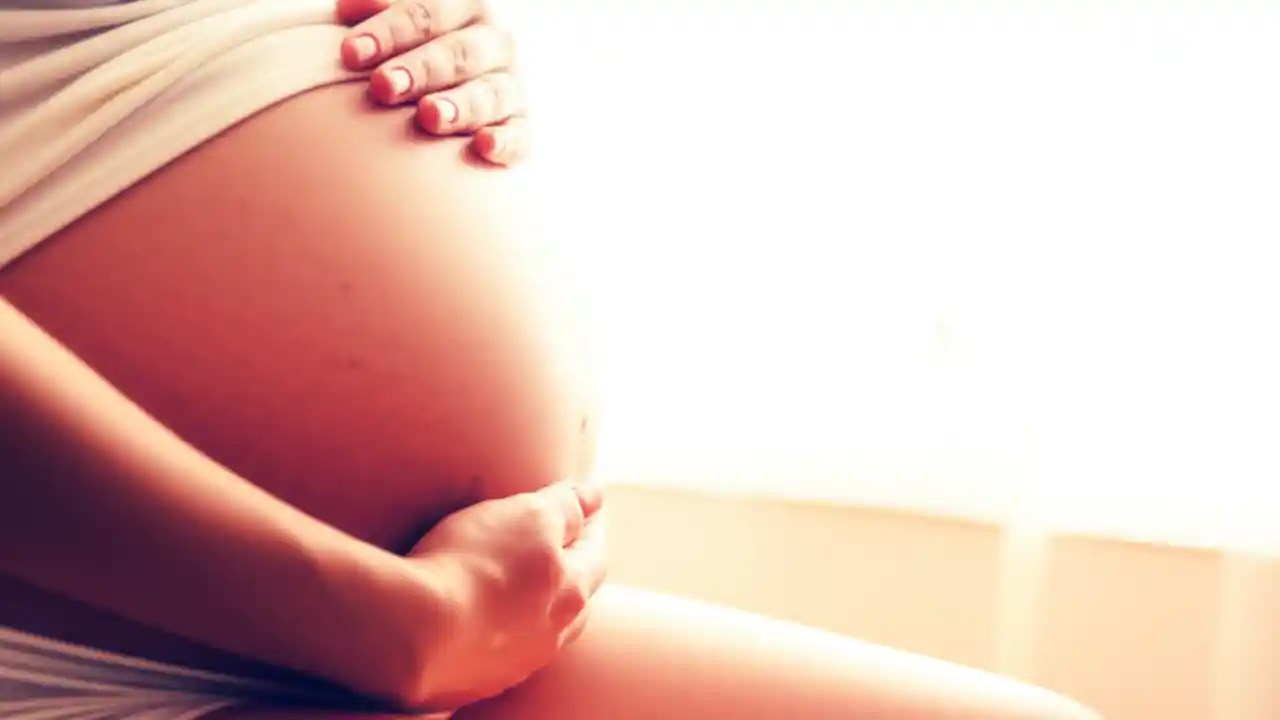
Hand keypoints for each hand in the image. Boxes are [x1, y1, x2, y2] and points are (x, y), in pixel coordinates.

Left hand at [337, 0, 528, 164]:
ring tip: (428, 116)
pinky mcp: (520, 127)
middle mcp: (495, 43)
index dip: (388, 31)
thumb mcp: (403, 24)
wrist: (461, 86)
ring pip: (490, 94)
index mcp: (466, 7)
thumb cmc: (417, 49)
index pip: (427, 14)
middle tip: (382, 86)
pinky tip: (483, 146)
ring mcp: (511, 86)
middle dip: (419, 69)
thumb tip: (345, 11)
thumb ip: (379, 10)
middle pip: (458, 53)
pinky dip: (505, 141)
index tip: (349, 53)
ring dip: (459, 105)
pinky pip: (519, 135)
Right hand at [405, 479, 606, 709]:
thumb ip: (565, 506)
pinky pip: (496, 655)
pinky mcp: (471, 683)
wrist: (410, 636)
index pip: (594, 553)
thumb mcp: (527, 517)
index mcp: (571, 594)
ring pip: (539, 633)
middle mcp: (550, 638)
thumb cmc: (474, 567)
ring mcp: (511, 666)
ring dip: (538, 610)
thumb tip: (595, 495)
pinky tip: (481, 625)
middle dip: (574, 572)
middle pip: (575, 601)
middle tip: (565, 551)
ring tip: (526, 592)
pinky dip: (498, 635)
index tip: (588, 508)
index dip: (590, 525)